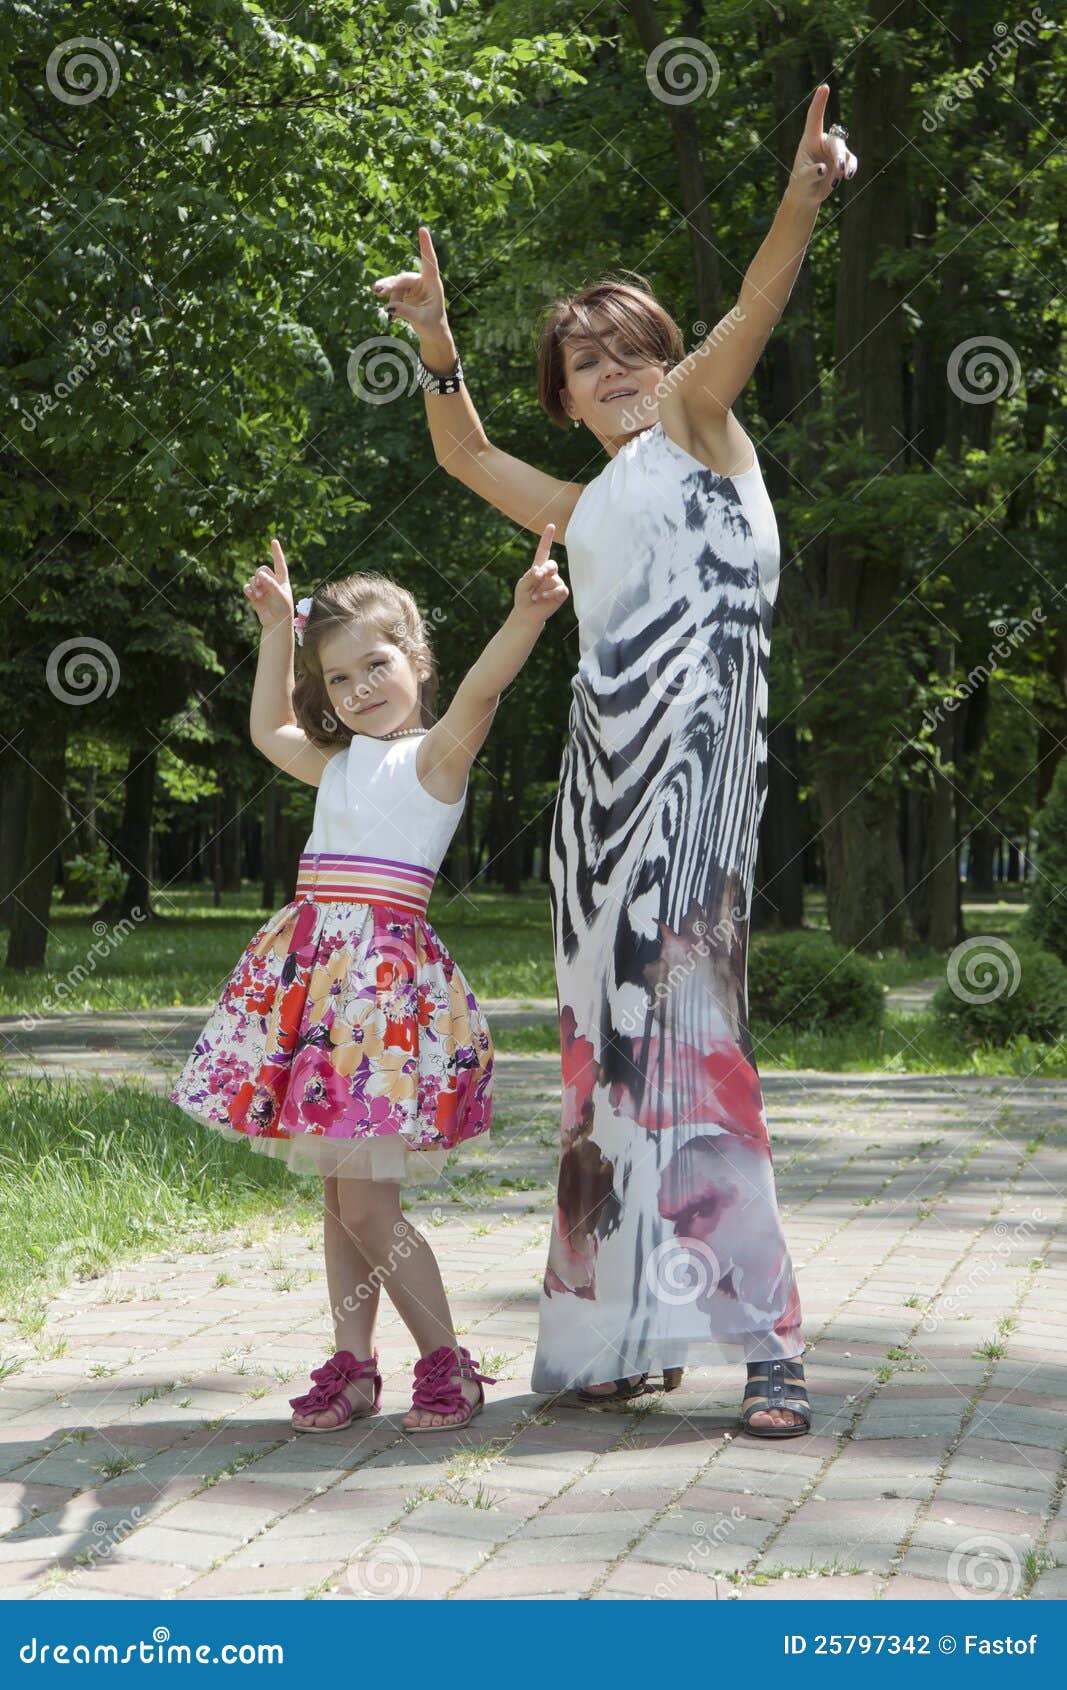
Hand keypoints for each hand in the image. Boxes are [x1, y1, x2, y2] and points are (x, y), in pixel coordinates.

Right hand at [243, 538, 294, 630]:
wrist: (276, 623)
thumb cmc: (283, 609)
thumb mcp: (280, 595)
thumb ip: (270, 584)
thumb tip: (259, 574)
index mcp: (282, 580)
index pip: (279, 563)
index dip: (276, 552)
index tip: (273, 541)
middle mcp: (272, 582)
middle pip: (262, 569)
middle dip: (260, 576)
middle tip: (262, 586)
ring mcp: (263, 588)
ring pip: (254, 578)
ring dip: (255, 585)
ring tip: (259, 595)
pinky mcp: (255, 595)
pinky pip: (247, 586)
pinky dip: (248, 589)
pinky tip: (252, 595)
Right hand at [370, 225, 450, 349]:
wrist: (432, 333)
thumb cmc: (432, 326)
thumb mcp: (419, 320)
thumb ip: (405, 313)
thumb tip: (388, 307)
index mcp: (433, 285)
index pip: (429, 262)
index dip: (425, 246)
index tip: (422, 230)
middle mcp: (424, 282)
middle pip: (404, 278)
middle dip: (390, 284)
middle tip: (377, 290)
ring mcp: (414, 286)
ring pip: (396, 285)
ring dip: (387, 291)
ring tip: (376, 294)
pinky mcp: (406, 292)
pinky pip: (394, 295)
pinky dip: (392, 305)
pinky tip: (392, 319)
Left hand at [514, 523, 568, 623]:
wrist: (527, 614)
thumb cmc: (523, 597)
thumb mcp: (522, 584)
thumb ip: (530, 576)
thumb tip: (540, 571)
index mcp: (539, 566)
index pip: (544, 550)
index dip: (547, 538)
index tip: (550, 525)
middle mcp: (550, 573)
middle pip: (552, 564)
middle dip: (545, 570)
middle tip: (537, 576)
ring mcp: (556, 582)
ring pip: (554, 579)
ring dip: (542, 588)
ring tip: (534, 596)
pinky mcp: (561, 593)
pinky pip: (560, 589)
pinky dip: (550, 594)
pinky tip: (542, 598)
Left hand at [787, 84, 857, 206]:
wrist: (806, 195)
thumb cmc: (800, 185)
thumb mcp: (802, 181)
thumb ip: (811, 174)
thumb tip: (822, 169)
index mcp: (809, 141)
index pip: (815, 118)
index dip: (820, 102)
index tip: (824, 87)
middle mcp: (822, 142)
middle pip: (836, 142)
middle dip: (838, 156)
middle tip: (840, 171)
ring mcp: (833, 151)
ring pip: (844, 152)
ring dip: (844, 165)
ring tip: (840, 180)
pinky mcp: (841, 161)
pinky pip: (850, 160)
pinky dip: (851, 168)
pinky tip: (848, 176)